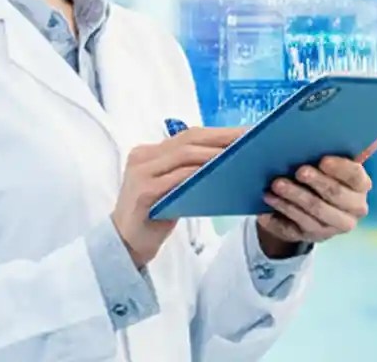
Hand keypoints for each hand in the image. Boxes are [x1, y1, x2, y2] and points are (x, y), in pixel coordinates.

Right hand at [111, 126, 243, 268]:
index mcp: (150, 152)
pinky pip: (177, 177)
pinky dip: (199, 173)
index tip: (246, 132)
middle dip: (221, 137)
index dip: (219, 131)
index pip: (189, 136)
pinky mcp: (144, 191)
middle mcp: (143, 156)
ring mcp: (141, 172)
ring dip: (214, 153)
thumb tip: (229, 159)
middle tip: (250, 138)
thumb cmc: (155, 215)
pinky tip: (219, 174)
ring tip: (240, 155)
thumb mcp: (171, 188)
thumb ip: (188, 171)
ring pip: (184, 155)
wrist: (126, 244)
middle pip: (188, 140)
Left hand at [256, 139, 376, 252]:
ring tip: (276, 185)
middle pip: (336, 194)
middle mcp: (354, 209)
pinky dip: (281, 212)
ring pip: (314, 211)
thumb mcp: (331, 161)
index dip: (340, 168)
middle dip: (315, 182)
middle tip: (298, 171)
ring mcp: (334, 226)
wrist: (305, 204)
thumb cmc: (321, 174)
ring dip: (294, 197)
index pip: (356, 176)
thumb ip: (348, 148)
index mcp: (361, 185)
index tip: (323, 160)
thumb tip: (375, 138)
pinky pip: (297, 225)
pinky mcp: (314, 236)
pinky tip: (268, 203)